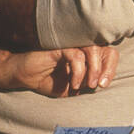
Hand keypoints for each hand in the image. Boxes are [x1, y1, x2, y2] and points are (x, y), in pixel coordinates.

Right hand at [0, 45, 118, 97]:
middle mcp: (80, 47)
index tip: (103, 85)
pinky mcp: (59, 47)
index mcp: (86, 55)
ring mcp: (70, 45)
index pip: (108, 54)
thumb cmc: (47, 81)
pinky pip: (76, 55)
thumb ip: (87, 84)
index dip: (110, 68)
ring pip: (93, 50)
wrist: (23, 78)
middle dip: (107, 68)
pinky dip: (79, 71)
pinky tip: (73, 83)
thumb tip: (101, 84)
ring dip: (94, 69)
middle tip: (99, 85)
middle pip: (106, 48)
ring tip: (90, 85)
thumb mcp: (72, 88)